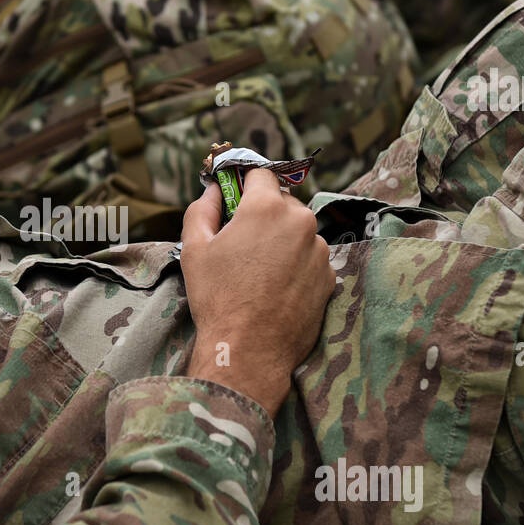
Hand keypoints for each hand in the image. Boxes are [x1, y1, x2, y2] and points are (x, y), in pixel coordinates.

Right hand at [180, 169, 333, 413]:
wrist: (249, 350)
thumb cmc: (218, 298)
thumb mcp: (194, 249)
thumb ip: (202, 209)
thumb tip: (213, 191)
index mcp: (267, 207)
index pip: (261, 173)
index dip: (245, 184)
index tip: (235, 199)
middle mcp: (301, 222)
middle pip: (282, 202)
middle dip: (264, 215)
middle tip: (242, 243)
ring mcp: (319, 250)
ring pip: (298, 231)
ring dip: (282, 241)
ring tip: (259, 272)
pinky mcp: (329, 276)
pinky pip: (310, 258)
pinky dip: (296, 265)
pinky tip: (276, 287)